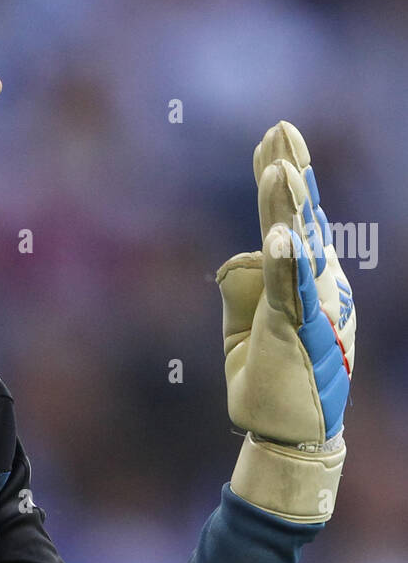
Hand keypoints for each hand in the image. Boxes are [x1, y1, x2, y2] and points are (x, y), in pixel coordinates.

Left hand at [215, 122, 354, 521]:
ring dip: (290, 210)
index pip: (292, 219)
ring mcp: (313, 306)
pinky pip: (292, 293)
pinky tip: (282, 237)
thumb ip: (243, 285)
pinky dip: (287, 266)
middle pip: (303, 219)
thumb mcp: (244, 324)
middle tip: (281, 130)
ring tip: (279, 172)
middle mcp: (317, 285)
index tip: (272, 140)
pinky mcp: (301, 332)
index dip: (282, 179)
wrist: (286, 433)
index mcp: (303, 280)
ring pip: (301, 248)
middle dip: (291, 173)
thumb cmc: (268, 377)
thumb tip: (246, 253)